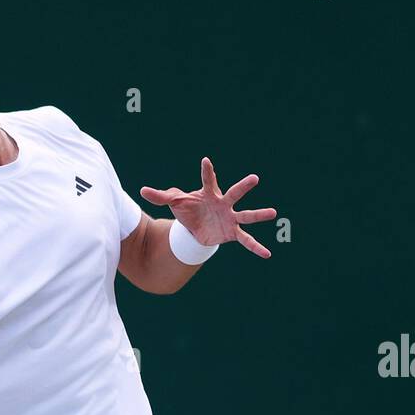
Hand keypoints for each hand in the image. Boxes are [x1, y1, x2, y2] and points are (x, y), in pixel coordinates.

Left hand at [142, 157, 276, 258]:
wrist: (195, 229)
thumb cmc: (188, 210)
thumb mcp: (175, 202)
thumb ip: (160, 196)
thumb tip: (142, 191)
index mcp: (209, 193)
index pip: (207, 180)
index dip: (206, 171)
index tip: (205, 161)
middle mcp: (223, 203)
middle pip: (234, 193)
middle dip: (243, 187)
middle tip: (255, 178)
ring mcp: (230, 218)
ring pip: (246, 215)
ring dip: (259, 214)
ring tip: (273, 212)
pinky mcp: (232, 233)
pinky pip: (246, 240)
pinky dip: (256, 247)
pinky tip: (267, 254)